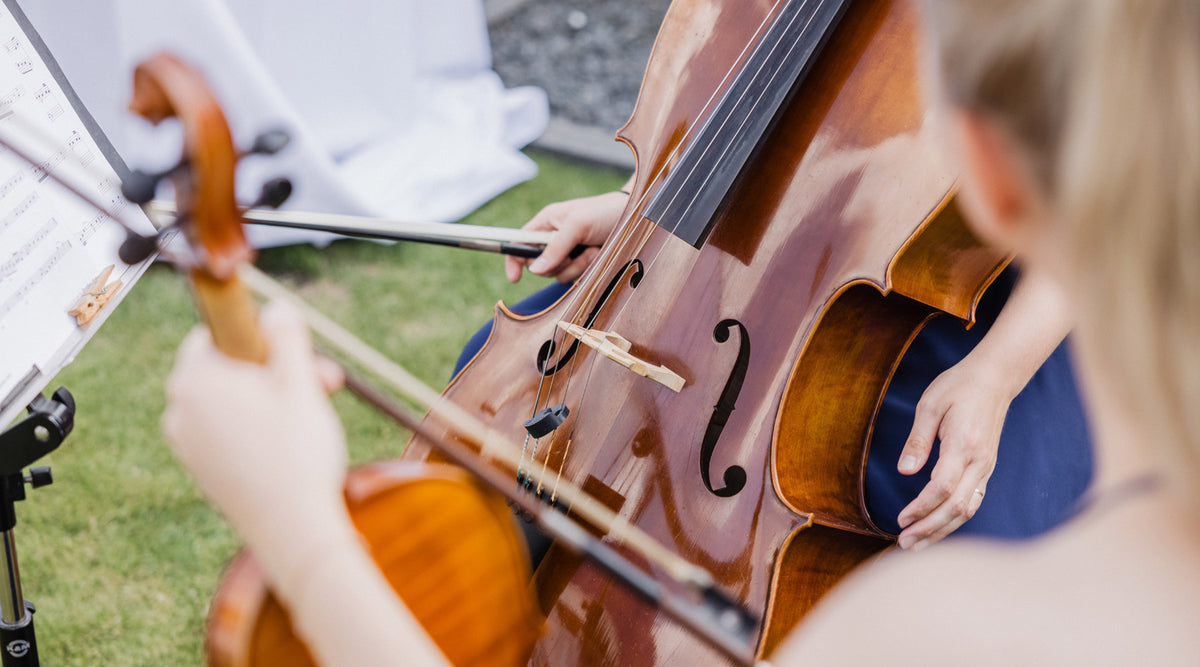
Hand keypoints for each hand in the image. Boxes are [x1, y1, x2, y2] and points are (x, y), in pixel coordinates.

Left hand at [162, 301, 350, 591]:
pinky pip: (227, 431)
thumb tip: (276, 307)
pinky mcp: (202, 469)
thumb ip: (287, 336)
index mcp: (195, 379)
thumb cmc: (297, 453)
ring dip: (272, 398)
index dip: (261, 336)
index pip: (215, 333)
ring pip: (230, 400)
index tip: (297, 353)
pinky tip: (293, 443)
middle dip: (276, 369)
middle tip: (326, 382)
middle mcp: (180, 409)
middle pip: (227, 368)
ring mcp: (188, 443)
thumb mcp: (300, 382)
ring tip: (315, 414)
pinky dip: (257, 427)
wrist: (292, 531)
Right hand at [505, 190, 628, 282]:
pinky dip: (587, 270)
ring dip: (577, 266)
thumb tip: (534, 270)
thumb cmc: (604, 212)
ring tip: (593, 250)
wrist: (634, 217)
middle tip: (574, 252)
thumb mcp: (577, 225)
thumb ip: (555, 247)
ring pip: (559, 275)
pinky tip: (598, 255)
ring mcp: (569, 253)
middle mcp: (554, 239)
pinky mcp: (583, 264)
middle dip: (557, 263)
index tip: (515, 278)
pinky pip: (575, 278)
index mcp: (546, 223)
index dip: (514, 260)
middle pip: (539, 265)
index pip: (520, 243)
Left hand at [893, 355, 1013, 549]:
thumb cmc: (958, 387)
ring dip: (941, 530)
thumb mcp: (930, 405)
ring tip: (916, 544)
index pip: (942, 488)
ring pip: (967, 509)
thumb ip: (917, 439)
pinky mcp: (986, 468)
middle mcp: (979, 462)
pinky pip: (972, 501)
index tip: (900, 519)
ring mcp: (986, 467)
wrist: (995, 379)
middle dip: (929, 529)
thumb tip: (904, 470)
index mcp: (963, 445)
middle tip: (904, 544)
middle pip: (956, 507)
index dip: (921, 508)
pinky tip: (937, 528)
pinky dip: (954, 519)